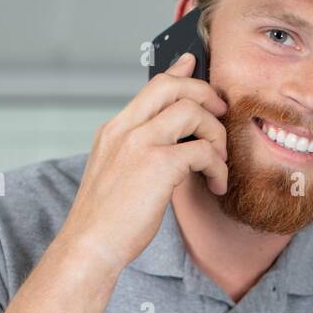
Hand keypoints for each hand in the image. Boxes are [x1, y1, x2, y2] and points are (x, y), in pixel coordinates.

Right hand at [57, 52, 228, 275]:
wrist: (89, 246)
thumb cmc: (105, 222)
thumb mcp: (116, 176)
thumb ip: (137, 153)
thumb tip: (168, 149)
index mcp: (114, 131)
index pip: (152, 87)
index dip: (179, 73)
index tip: (195, 66)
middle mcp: (125, 129)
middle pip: (173, 87)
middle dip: (206, 94)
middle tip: (222, 115)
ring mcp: (140, 143)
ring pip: (193, 112)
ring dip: (217, 135)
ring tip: (219, 163)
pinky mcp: (158, 164)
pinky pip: (203, 150)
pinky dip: (218, 166)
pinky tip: (216, 185)